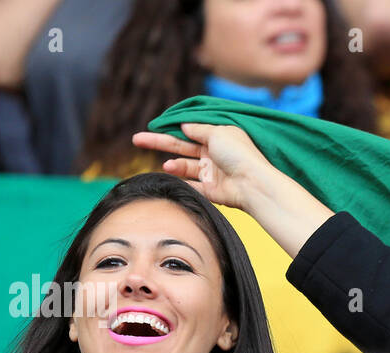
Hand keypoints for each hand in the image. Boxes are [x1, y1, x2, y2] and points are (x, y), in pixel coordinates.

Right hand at [133, 122, 333, 257]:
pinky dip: (180, 181)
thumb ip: (198, 129)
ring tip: (167, 165)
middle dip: (159, 142)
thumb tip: (183, 125)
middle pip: (181, 146)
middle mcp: (213, 153)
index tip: (154, 125)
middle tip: (136, 139)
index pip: (190, 130)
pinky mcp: (210, 190)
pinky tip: (169, 175)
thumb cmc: (239, 154)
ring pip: (184, 166)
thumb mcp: (217, 132)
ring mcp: (211, 172)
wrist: (253, 184)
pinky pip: (190, 185)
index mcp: (217, 136)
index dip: (172, 128)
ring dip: (173, 165)